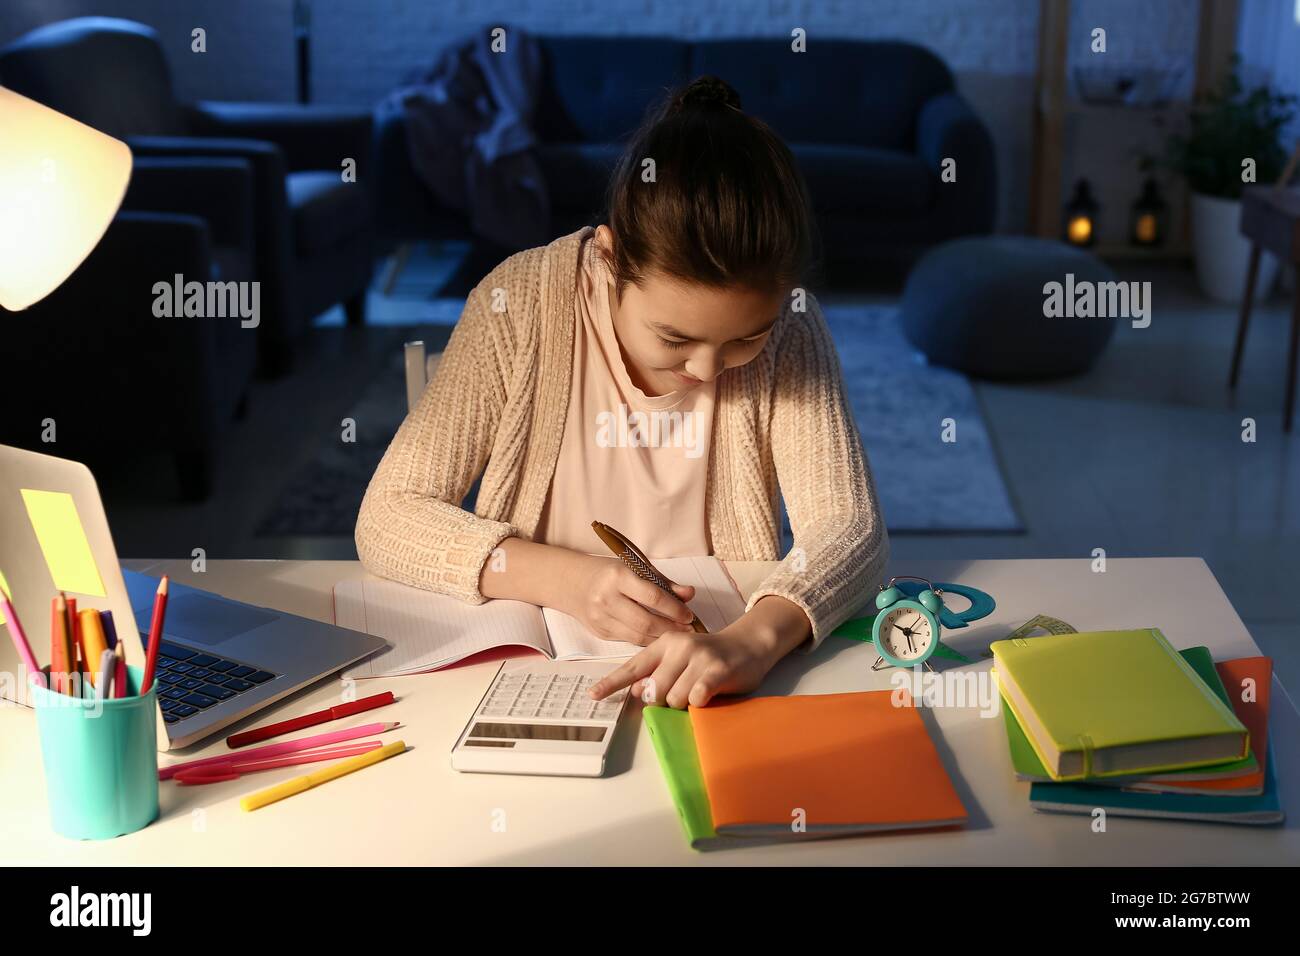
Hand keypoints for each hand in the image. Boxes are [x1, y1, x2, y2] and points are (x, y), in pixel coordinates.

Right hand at [479, 539, 695, 645]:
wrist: (573, 583)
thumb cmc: (608, 572)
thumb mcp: (634, 568)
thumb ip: (663, 582)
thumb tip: (689, 594)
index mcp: (618, 577)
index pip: (653, 597)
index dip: (675, 609)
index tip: (689, 615)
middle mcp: (607, 598)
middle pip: (646, 621)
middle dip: (671, 628)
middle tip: (688, 630)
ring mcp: (601, 618)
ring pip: (638, 636)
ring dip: (661, 638)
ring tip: (677, 635)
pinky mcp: (600, 632)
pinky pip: (629, 641)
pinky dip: (646, 640)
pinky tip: (658, 637)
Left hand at [590, 623, 781, 708]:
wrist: (749, 644)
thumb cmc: (710, 658)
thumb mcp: (679, 660)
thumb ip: (657, 673)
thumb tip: (636, 690)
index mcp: (665, 644)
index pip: (633, 666)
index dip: (612, 682)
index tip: (593, 695)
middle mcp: (679, 647)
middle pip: (654, 691)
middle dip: (665, 701)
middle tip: (683, 691)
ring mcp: (699, 657)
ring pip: (674, 698)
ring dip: (685, 703)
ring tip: (699, 690)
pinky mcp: (718, 670)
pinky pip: (696, 697)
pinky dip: (698, 702)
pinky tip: (707, 694)